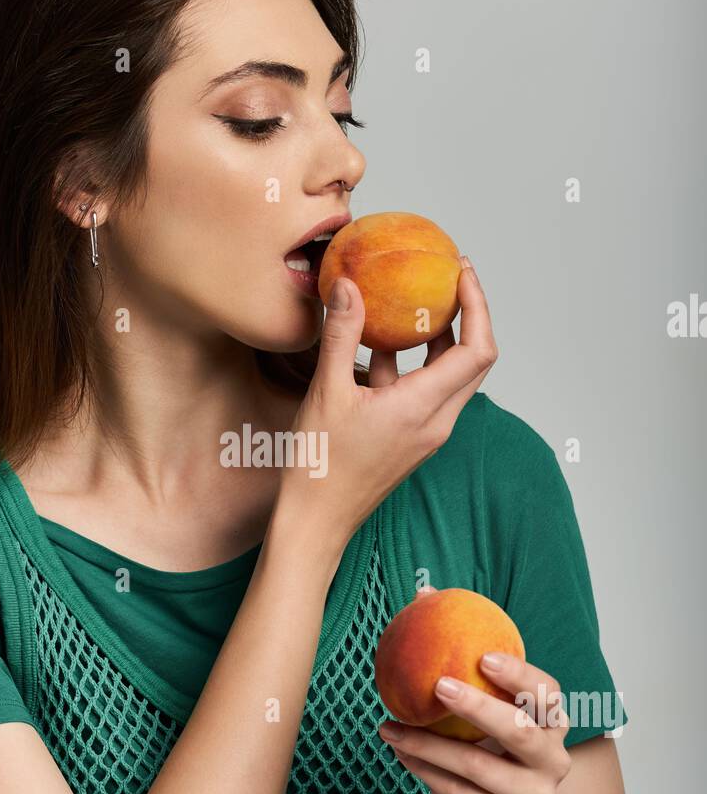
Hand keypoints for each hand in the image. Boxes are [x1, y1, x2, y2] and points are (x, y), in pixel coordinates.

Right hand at [275, 257, 496, 549]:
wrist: (316, 522)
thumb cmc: (319, 466)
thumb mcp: (326, 391)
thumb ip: (341, 335)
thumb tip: (348, 285)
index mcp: (423, 408)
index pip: (478, 350)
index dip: (478, 306)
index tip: (461, 271)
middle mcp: (436, 422)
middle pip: (474, 360)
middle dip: (467, 316)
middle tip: (447, 278)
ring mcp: (426, 433)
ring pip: (449, 376)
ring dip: (439, 339)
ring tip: (414, 302)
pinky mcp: (410, 439)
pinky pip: (425, 392)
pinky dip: (413, 363)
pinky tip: (381, 343)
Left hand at [378, 648, 571, 793]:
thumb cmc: (477, 761)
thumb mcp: (477, 723)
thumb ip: (466, 682)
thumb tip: (421, 616)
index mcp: (551, 726)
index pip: (548, 695)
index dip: (521, 675)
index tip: (483, 656)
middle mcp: (553, 762)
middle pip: (521, 733)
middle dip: (478, 707)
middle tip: (438, 686)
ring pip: (477, 764)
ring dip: (427, 743)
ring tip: (390, 727)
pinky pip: (458, 792)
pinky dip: (424, 770)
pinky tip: (401, 753)